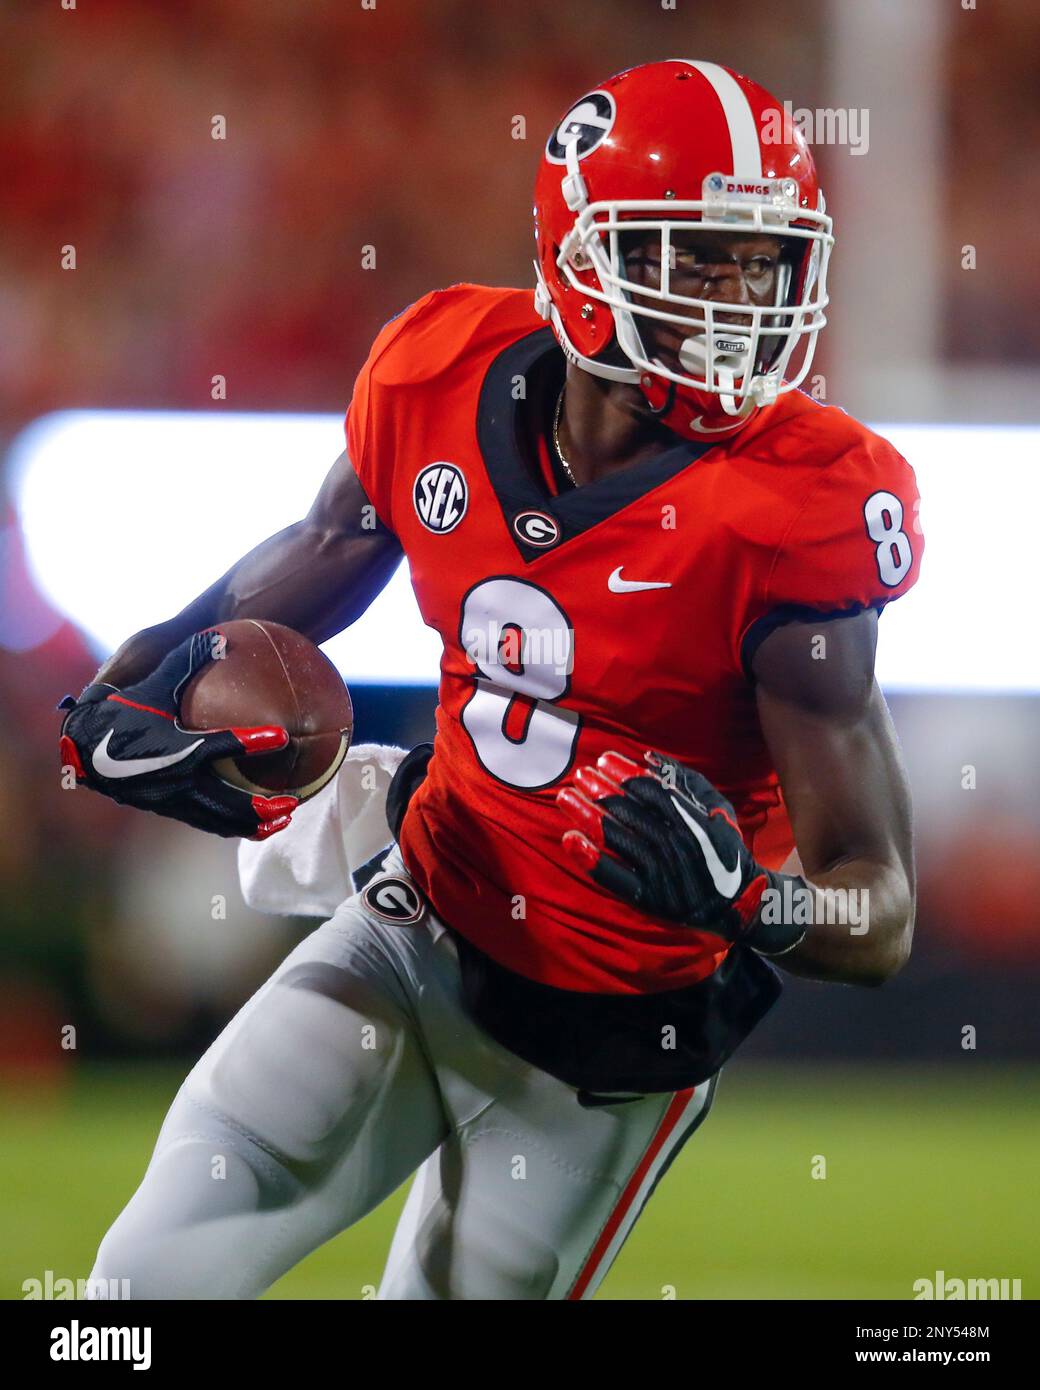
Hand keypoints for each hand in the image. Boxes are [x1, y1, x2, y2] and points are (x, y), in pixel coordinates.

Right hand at [58, 629, 297, 839]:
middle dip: (261, 805)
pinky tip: (256, 822)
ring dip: (252, 823)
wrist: (83, 744)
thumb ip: (188, 660)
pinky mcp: (168, 809)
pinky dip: (232, 824)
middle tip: (293, 802)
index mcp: (173, 747)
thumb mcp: (155, 682)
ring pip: (218, 820)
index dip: (252, 741)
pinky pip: (206, 822)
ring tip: (283, 820)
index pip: (219, 745)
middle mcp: (173, 779)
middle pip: (226, 801)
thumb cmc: (122, 708)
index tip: (283, 736)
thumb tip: (221, 635)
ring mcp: (170, 800)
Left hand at [556, 749, 805, 954]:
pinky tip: (570, 839)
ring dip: (587, 815)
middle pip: (628, 811)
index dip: (623, 773)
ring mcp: (659, 871)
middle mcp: (674, 844)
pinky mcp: (648, 897)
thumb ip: (688, 781)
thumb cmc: (725, 848)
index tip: (603, 760)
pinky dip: (591, 858)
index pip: (650, 791)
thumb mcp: (719, 808)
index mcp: (691, 820)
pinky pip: (614, 876)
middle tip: (580, 775)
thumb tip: (651, 758)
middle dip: (600, 789)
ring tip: (566, 797)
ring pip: (616, 838)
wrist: (738, 901)